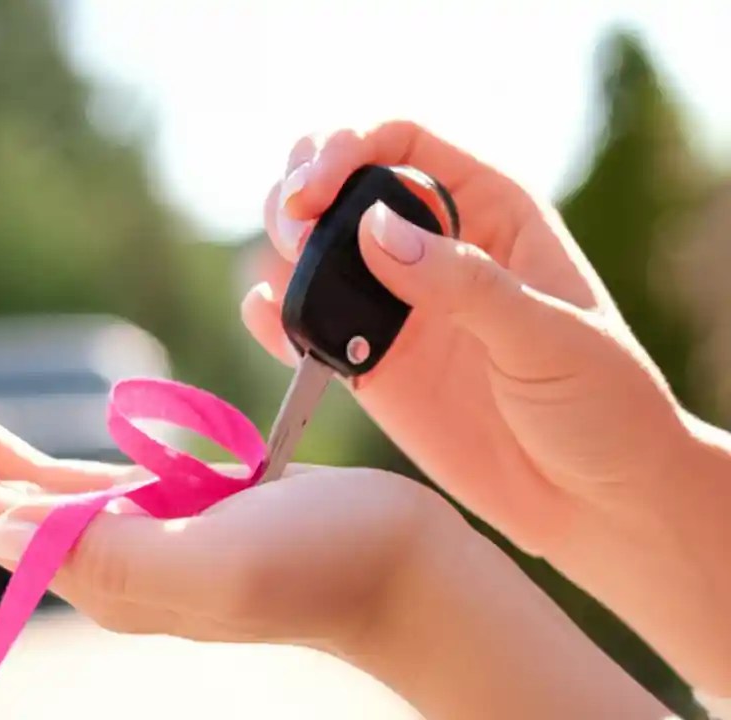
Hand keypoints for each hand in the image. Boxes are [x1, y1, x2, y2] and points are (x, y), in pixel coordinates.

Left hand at [0, 350, 664, 718]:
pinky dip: (25, 438)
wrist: (403, 570)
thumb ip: (114, 559)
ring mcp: (131, 537)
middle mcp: (104, 564)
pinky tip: (0, 418)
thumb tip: (4, 537)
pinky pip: (69, 476)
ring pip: (20, 483)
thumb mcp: (222, 566)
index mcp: (105, 578)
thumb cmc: (330, 564)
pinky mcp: (163, 512)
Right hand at [242, 120, 728, 689]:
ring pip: (314, 247)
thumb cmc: (602, 404)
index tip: (316, 185)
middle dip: (300, 186)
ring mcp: (395, 307)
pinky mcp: (368, 365)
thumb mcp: (550, 336)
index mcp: (490, 212)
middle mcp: (433, 248)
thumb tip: (374, 230)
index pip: (403, 143)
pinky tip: (267, 315)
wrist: (595, 502)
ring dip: (281, 244)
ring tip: (285, 270)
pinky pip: (305, 325)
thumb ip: (464, 282)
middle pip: (344, 183)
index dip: (350, 146)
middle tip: (291, 223)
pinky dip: (273, 316)